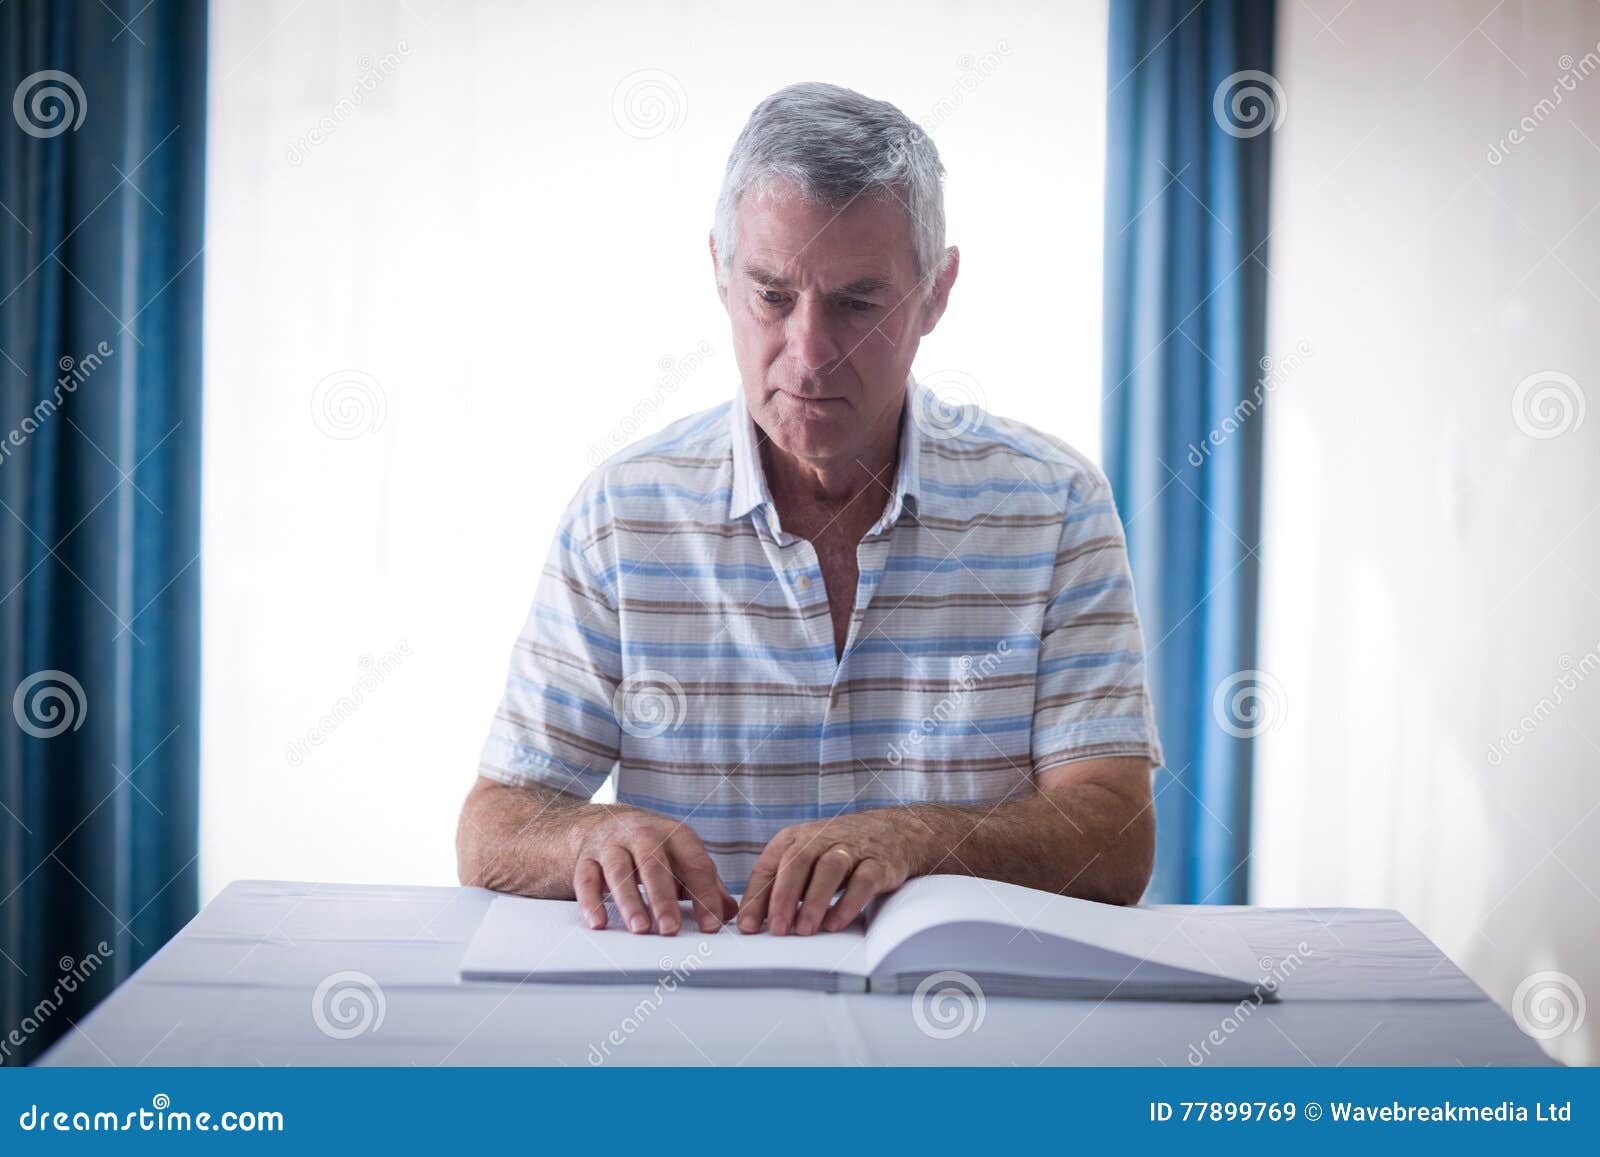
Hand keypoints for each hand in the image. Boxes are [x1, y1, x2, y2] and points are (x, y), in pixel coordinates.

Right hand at [572, 806, 737, 934]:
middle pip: (654, 864)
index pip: (695, 865)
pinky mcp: (587, 858)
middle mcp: (644, 835)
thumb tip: (730, 913)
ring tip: (640, 929)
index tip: (710, 926)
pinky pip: (586, 879)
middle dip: (663, 898)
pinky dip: (591, 902)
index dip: (705, 896)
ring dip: (630, 901)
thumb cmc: (653, 849)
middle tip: (670, 929)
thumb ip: (707, 886)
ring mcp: (613, 845)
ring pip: (619, 871)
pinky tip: (599, 923)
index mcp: (676, 835)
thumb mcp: (684, 860)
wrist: (606, 824)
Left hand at [736, 810, 926, 935]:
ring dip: (814, 901)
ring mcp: (851, 849)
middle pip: (797, 862)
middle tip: (777, 928)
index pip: (768, 866)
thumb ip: (780, 885)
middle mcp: (820, 839)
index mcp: (795, 839)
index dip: (756, 896)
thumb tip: (753, 921)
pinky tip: (835, 923)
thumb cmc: (838, 850)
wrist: (892, 831)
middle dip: (784, 897)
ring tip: (805, 930)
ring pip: (829, 869)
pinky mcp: (878, 863)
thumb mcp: (805, 858)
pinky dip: (848, 903)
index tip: (748, 925)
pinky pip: (863, 881)